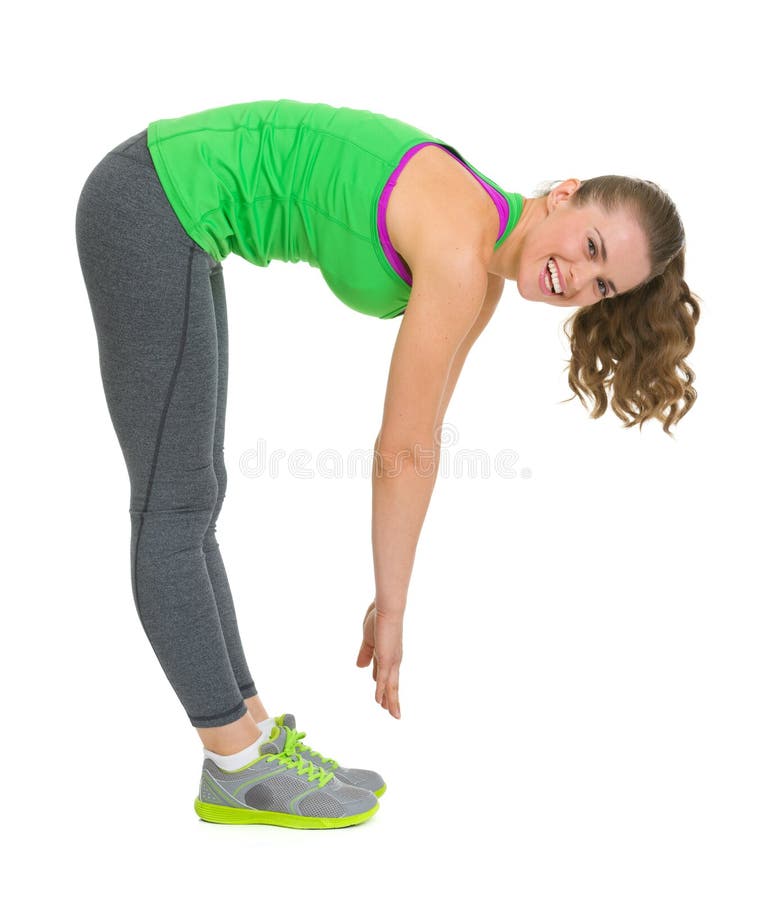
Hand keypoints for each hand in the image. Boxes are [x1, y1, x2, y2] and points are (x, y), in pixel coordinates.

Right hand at [356, 600, 402, 718]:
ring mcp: (391, 661)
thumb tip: (360, 667)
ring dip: (392, 701)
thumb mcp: (368, 640)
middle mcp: (393, 660)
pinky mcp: (386, 660)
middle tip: (394, 713)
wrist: (387, 609)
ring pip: (392, 687)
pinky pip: (383, 680)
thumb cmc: (379, 618)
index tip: (382, 697)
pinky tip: (379, 702)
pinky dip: (381, 692)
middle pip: (393, 684)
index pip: (384, 675)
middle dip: (392, 699)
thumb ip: (365, 653)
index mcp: (388, 654)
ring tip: (394, 715)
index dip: (383, 687)